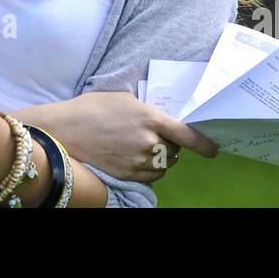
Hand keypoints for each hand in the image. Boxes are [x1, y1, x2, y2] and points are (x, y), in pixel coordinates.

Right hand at [51, 90, 217, 182]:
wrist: (65, 129)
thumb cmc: (92, 108)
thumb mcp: (125, 100)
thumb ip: (147, 112)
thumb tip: (161, 121)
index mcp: (149, 118)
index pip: (186, 135)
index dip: (203, 144)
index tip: (213, 149)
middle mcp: (148, 141)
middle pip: (174, 151)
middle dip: (171, 145)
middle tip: (160, 138)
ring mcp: (137, 161)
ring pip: (164, 166)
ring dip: (162, 159)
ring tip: (147, 149)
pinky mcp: (127, 174)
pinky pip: (150, 177)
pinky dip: (151, 170)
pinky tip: (140, 160)